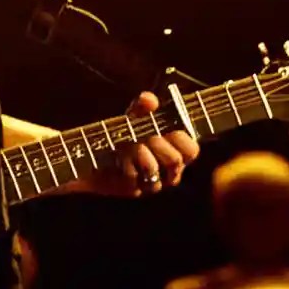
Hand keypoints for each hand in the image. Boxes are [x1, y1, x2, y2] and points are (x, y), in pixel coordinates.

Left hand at [85, 92, 199, 197]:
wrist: (97, 154)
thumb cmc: (124, 134)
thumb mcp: (134, 116)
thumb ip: (143, 106)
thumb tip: (149, 99)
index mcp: (175, 152)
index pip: (191, 150)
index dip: (183, 140)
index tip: (171, 130)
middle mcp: (167, 171)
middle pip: (175, 161)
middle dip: (160, 145)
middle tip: (148, 137)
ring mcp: (151, 182)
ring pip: (154, 170)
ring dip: (140, 153)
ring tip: (130, 146)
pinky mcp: (134, 190)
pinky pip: (134, 178)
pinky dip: (125, 164)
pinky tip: (118, 158)